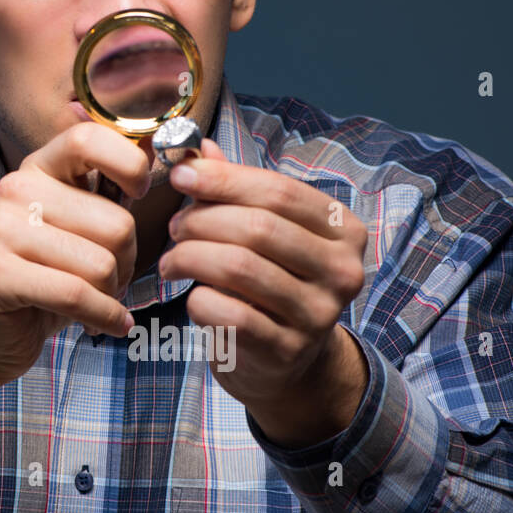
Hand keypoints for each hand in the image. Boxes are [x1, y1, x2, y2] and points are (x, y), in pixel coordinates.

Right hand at [0, 122, 148, 396]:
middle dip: (128, 263)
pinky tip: (108, 324)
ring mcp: (0, 229)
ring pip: (100, 265)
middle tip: (111, 279)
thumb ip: (113, 191)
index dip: (128, 164)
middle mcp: (15, 190)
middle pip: (115, 223)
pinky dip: (104, 317)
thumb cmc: (49, 278)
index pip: (87, 140)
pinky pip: (76, 294)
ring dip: (112, 294)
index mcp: (38, 168)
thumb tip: (164, 152)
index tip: (138, 195)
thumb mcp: (82, 228)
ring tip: (97, 300)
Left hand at [159, 138, 369, 444]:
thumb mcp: (263, 232)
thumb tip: (195, 148)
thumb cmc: (270, 282)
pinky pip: (227, 312)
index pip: (278, 191)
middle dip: (200, 220)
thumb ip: (234, 189)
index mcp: (342, 230)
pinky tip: (190, 296)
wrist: (286, 363)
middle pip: (257, 227)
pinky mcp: (287, 350)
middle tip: (173, 227)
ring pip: (238, 267)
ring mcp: (319, 315)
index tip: (178, 175)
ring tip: (170, 260)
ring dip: (189, 257)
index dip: (222, 179)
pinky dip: (196, 298)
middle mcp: (342, 271)